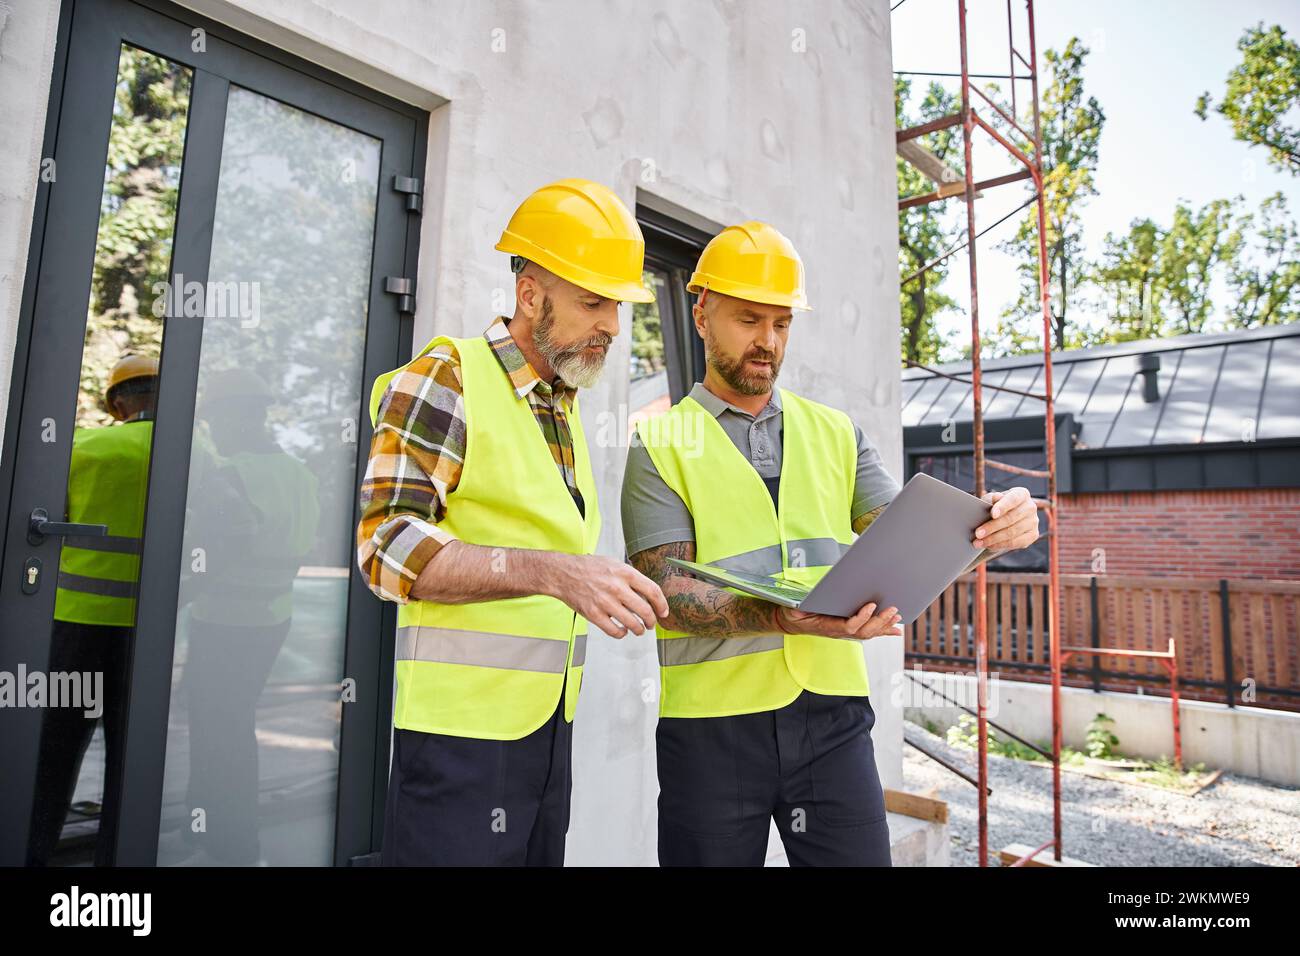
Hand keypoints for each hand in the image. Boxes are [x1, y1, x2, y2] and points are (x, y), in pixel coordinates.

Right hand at [548, 554, 669, 638]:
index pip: (653, 591)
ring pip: (632, 624)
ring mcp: (605, 602)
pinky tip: (622, 630)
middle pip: (645, 611)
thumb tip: (648, 592)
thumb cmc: (588, 567)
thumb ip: (631, 577)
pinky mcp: (594, 614)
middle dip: (651, 621)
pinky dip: (622, 634)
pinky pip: (614, 631)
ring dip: (639, 630)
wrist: (563, 573)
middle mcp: (617, 587)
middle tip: (651, 624)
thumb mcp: (614, 563)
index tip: (663, 612)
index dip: (662, 605)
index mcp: (624, 573)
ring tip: (638, 629)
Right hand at [774, 601, 902, 640]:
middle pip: (864, 631)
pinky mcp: (849, 630)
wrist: (794, 623)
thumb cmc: (796, 615)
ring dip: (885, 625)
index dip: (861, 618)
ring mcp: (845, 633)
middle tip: (893, 610)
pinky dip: (883, 630)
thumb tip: (798, 608)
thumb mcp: (793, 611)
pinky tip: (895, 629)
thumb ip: (797, 610)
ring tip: (897, 617)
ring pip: (869, 632)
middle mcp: (839, 632)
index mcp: (828, 627)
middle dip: (880, 621)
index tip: (871, 605)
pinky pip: (868, 632)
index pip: (848, 626)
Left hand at [973, 486, 1039, 550]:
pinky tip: (989, 546)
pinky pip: (1015, 543)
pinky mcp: (1033, 535)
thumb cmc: (995, 506)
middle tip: (978, 534)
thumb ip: (991, 499)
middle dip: (992, 527)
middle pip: (1011, 518)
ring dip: (993, 539)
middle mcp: (1030, 507)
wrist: (1003, 518)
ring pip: (1012, 532)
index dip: (1003, 507)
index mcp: (1021, 494)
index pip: (1013, 499)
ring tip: (978, 542)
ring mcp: (1034, 522)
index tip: (992, 515)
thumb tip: (995, 498)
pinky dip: (1000, 545)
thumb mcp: (990, 500)